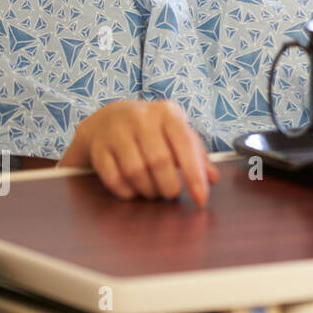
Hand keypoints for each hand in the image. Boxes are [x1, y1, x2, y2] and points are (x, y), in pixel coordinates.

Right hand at [58, 99, 219, 206]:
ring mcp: (116, 132)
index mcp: (167, 113)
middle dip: (169, 186)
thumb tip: (213, 178)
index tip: (201, 199)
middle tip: (172, 194)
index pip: (185, 144)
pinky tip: (134, 191)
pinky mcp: (98, 148)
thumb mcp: (177, 133)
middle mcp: (141, 118)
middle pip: (159, 161)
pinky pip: (114, 178)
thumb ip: (197, 154)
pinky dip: (127, 192)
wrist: (108, 118)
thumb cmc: (152, 130)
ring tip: (154, 192)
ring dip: (148, 190)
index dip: (194, 174)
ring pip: (135, 171)